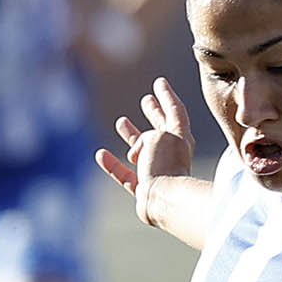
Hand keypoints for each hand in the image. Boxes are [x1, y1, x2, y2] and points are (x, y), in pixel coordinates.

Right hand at [94, 76, 195, 221]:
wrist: (165, 199)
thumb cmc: (166, 165)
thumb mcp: (158, 137)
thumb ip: (147, 136)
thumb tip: (137, 151)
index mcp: (181, 138)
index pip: (175, 111)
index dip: (167, 95)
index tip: (159, 81)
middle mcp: (172, 154)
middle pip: (162, 129)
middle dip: (154, 113)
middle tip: (146, 100)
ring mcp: (158, 172)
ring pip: (143, 150)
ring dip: (132, 135)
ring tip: (121, 121)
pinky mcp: (145, 190)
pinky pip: (126, 174)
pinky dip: (113, 164)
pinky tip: (100, 154)